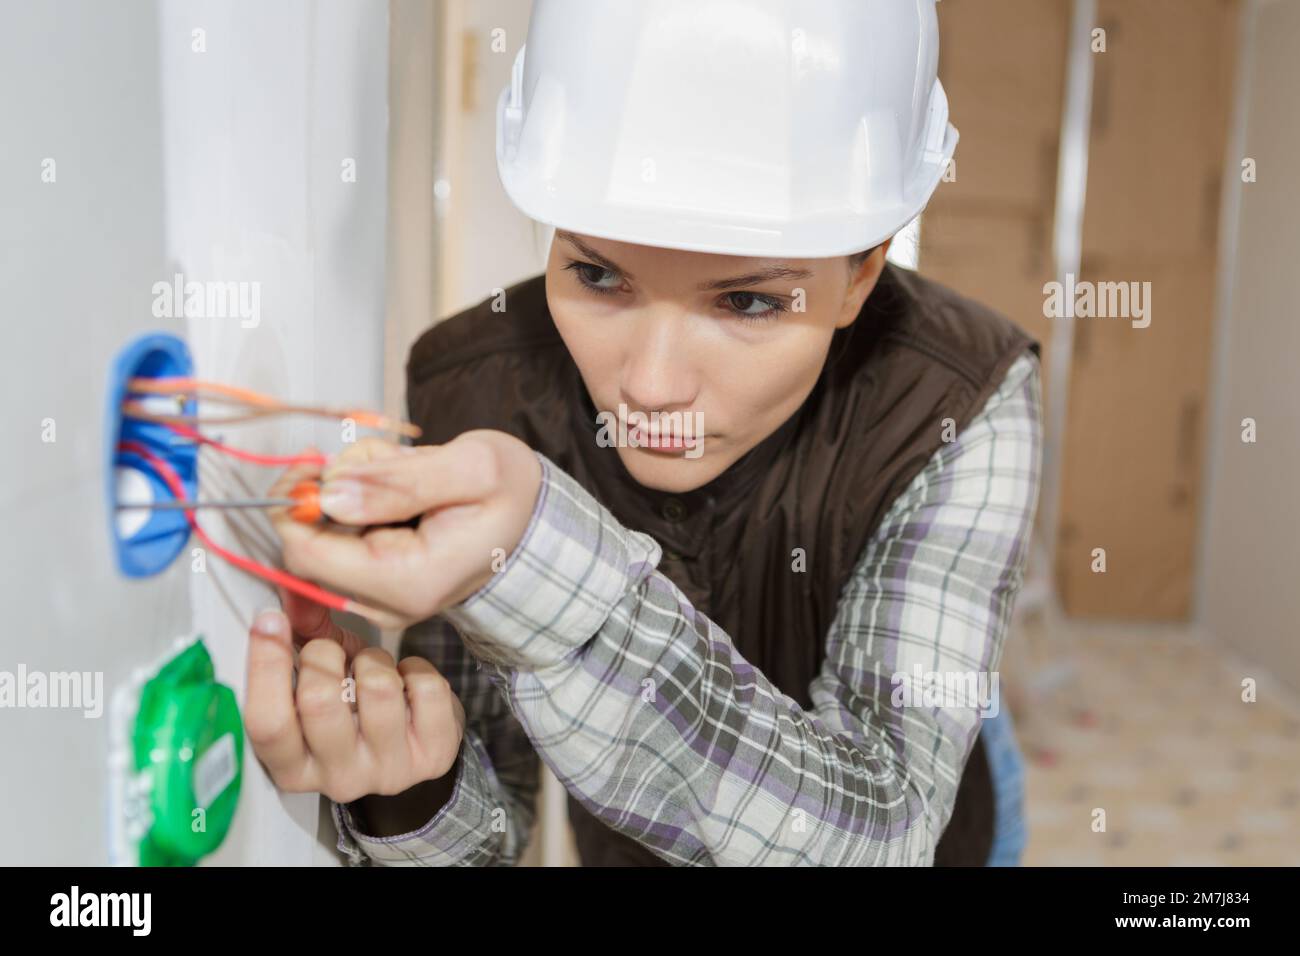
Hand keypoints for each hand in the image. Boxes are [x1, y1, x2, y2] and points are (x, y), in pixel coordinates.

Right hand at [244, 590, 465, 803]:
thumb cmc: (352, 711)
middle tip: (334, 654)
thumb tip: (295, 594)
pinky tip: (408, 683)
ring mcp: (389, 772)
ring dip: (375, 660)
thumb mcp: (318, 685)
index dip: (265, 665)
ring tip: (375, 670)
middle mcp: (338, 779)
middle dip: (325, 656)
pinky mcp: (433, 757)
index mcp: (293, 768)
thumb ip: (303, 642)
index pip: (267, 722)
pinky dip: (417, 668)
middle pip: (318, 701)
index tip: (271, 620)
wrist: (411, 747)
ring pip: (378, 687)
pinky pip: (426, 688)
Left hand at [268, 430, 541, 624]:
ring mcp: (381, 598)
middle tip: (383, 460)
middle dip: (334, 488)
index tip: (313, 459)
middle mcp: (388, 603)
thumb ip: (396, 482)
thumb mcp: (470, 467)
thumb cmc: (512, 493)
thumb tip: (327, 496)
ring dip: (350, 489)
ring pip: (324, 536)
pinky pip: (340, 539)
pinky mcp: (377, 584)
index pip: (307, 554)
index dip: (295, 503)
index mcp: (409, 581)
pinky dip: (359, 502)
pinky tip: (399, 490)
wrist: (533, 519)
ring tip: (404, 472)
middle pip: (311, 543)